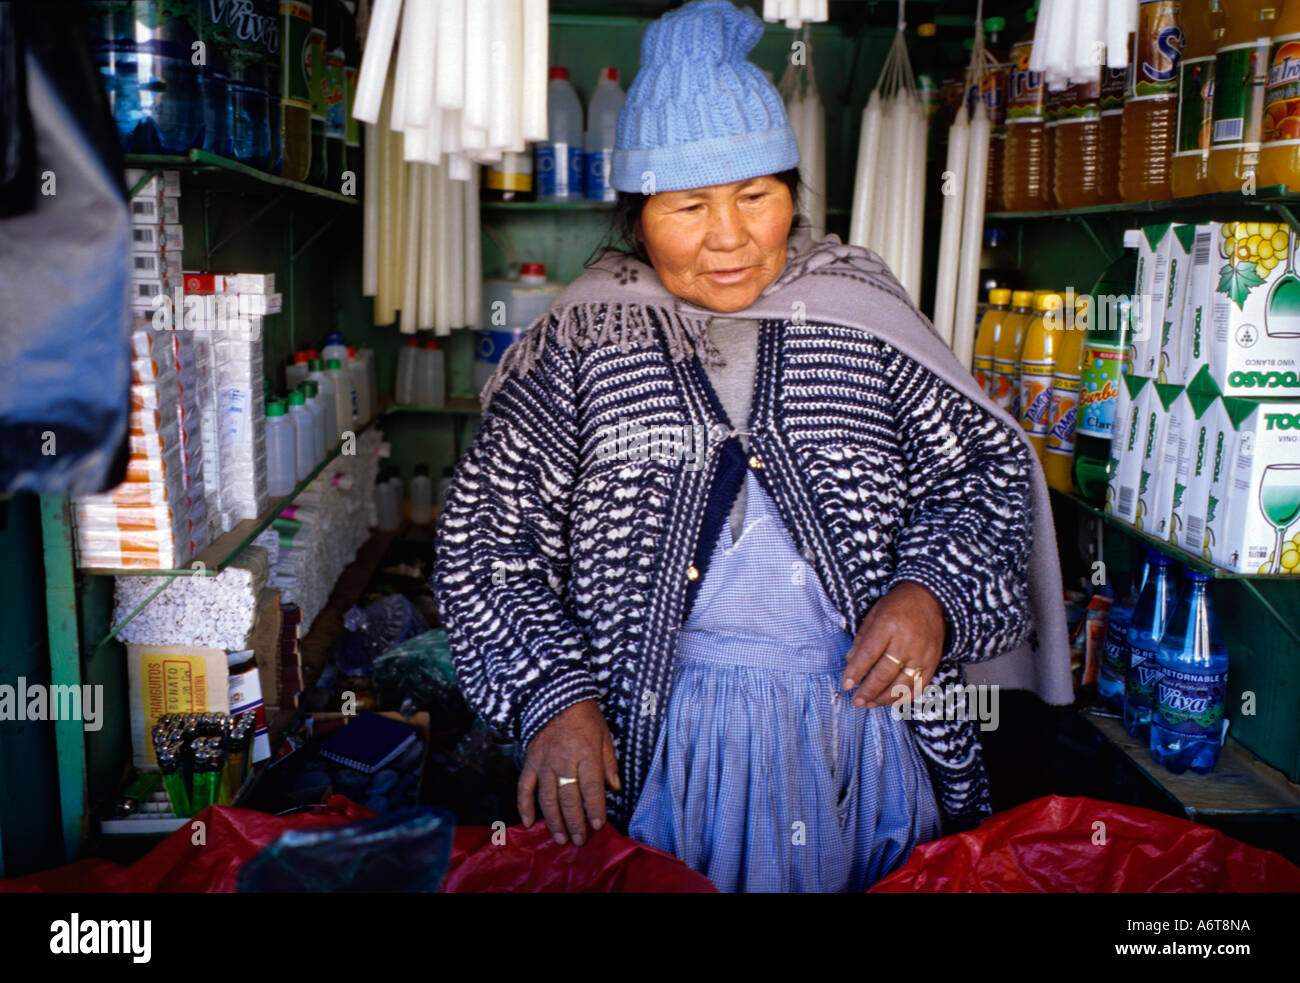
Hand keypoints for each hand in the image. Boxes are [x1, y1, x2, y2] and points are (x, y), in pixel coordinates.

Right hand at [517, 699, 620, 845]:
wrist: (557, 696)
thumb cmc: (585, 716)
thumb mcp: (605, 735)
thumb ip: (609, 763)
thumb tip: (615, 788)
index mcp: (586, 754)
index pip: (591, 788)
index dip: (595, 809)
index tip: (597, 826)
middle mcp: (564, 761)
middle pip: (569, 798)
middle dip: (575, 822)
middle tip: (579, 841)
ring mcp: (544, 763)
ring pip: (547, 798)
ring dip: (554, 821)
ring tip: (561, 839)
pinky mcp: (530, 762)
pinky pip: (524, 787)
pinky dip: (525, 806)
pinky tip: (529, 823)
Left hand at [840, 581, 945, 709]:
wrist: (931, 598)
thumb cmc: (898, 604)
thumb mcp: (874, 613)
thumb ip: (862, 638)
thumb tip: (849, 661)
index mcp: (888, 625)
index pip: (869, 654)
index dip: (856, 672)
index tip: (846, 685)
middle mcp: (906, 641)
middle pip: (884, 673)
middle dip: (868, 691)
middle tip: (857, 700)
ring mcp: (921, 654)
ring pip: (902, 684)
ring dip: (884, 698)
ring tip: (870, 703)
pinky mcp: (932, 662)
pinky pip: (919, 686)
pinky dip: (905, 697)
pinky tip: (891, 701)